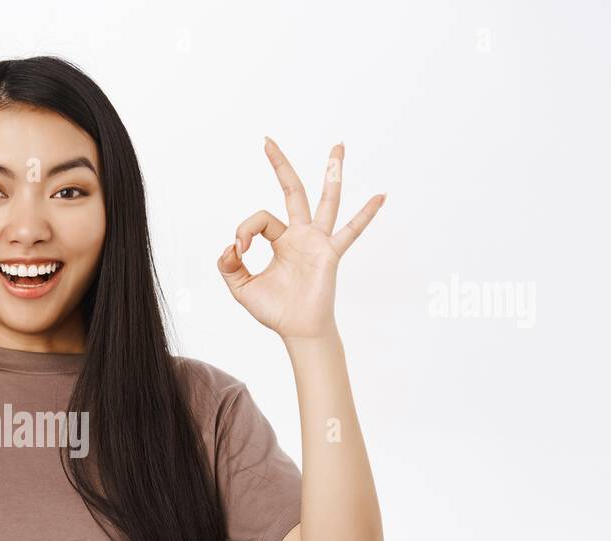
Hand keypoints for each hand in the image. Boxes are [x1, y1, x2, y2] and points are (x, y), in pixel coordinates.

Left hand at [217, 138, 382, 339]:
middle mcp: (301, 235)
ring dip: (332, 173)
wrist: (297, 330)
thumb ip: (229, 266)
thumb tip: (229, 247)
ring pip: (326, 200)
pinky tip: (380, 196)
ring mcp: (318, 241)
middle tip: (267, 140)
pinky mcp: (330, 254)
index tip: (238, 252)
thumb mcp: (242, 288)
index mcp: (281, 240)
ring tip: (338, 146)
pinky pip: (350, 231)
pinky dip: (365, 215)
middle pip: (292, 191)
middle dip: (280, 166)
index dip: (243, 232)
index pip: (258, 221)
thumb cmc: (275, 310)